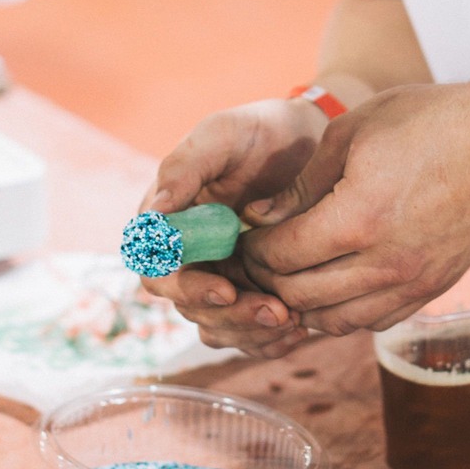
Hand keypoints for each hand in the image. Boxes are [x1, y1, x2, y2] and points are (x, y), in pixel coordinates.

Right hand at [137, 97, 329, 357]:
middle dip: (230, 316)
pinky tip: (302, 328)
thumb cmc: (260, 129)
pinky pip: (249, 332)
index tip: (225, 289)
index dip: (186, 288)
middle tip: (275, 310)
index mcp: (168, 222)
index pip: (157, 270)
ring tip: (293, 320)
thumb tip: (157, 213)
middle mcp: (188, 255)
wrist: (312, 138)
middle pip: (188, 308)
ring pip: (217, 328)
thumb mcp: (223, 133)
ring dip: (251, 333)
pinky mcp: (251, 289)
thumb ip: (186, 166)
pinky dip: (271, 339)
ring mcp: (219, 275)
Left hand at [239, 80, 469, 336]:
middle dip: (267, 280)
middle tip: (255, 261)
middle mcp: (384, 263)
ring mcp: (411, 283)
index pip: (282, 256)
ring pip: (334, 321)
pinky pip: (372, 322)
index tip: (243, 237)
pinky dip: (341, 312)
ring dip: (301, 304)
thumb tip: (259, 216)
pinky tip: (331, 287)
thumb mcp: (353, 131)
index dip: (252, 250)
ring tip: (288, 276)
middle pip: (300, 295)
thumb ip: (302, 181)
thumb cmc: (431, 122)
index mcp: (357, 218)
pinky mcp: (431, 290)